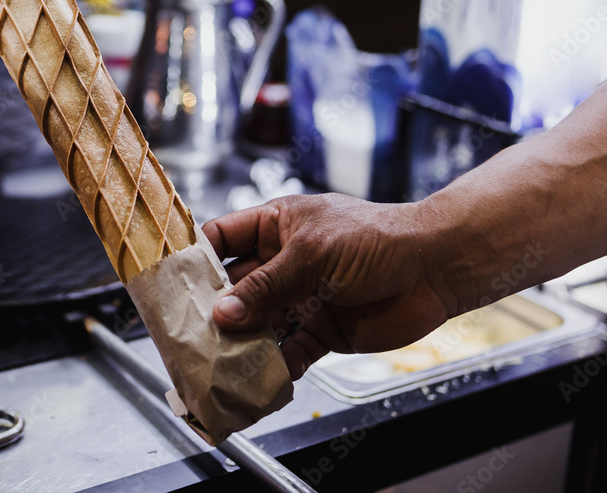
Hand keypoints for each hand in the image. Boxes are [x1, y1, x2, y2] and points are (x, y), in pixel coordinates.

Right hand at [204, 194, 453, 380]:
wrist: (434, 269)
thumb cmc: (379, 239)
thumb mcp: (312, 253)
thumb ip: (266, 285)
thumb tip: (223, 312)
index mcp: (277, 226)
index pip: (223, 238)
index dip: (197, 258)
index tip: (172, 282)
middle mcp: (284, 261)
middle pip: (235, 288)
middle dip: (214, 311)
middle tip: (189, 334)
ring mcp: (302, 297)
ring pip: (259, 324)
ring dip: (241, 343)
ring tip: (218, 363)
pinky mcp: (321, 329)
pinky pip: (289, 351)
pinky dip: (275, 367)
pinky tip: (260, 379)